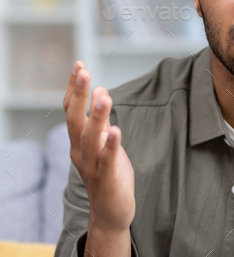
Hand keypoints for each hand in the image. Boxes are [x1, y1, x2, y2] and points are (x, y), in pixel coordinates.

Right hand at [63, 61, 134, 232]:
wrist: (111, 213)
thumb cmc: (109, 173)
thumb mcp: (102, 143)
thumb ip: (99, 120)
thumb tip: (100, 91)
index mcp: (78, 141)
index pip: (71, 111)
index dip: (74, 89)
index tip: (79, 66)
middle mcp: (80, 152)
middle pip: (76, 120)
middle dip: (79, 96)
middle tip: (84, 72)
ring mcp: (92, 167)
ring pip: (90, 139)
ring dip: (96, 117)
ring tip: (103, 96)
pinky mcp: (108, 180)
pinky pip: (107, 161)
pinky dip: (110, 146)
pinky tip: (115, 130)